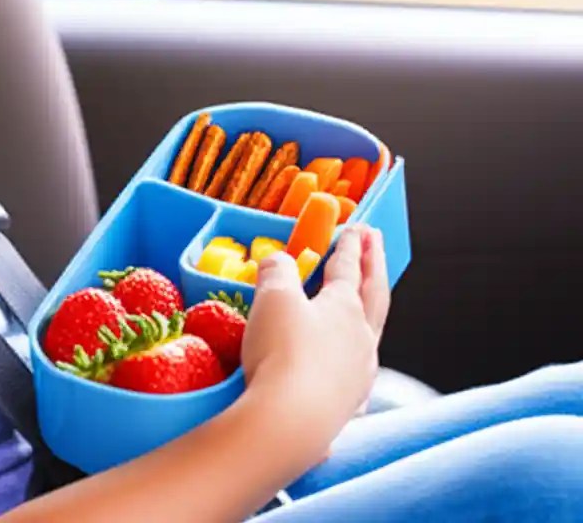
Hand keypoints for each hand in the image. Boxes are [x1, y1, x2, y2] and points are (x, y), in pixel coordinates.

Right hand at [240, 224, 390, 459]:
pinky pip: (359, 370)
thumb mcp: (272, 299)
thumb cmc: (283, 353)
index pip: (347, 267)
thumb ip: (276, 272)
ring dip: (371, 310)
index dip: (348, 245)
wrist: (290, 421)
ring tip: (368, 301)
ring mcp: (359, 372)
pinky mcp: (348, 403)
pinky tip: (352, 368)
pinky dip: (355, 357)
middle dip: (374, 265)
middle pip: (373, 293)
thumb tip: (277, 260)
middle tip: (377, 242)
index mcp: (345, 307)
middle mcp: (361, 337)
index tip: (355, 227)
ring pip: (372, 332)